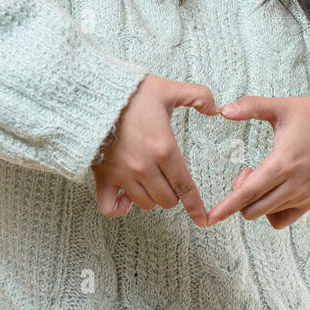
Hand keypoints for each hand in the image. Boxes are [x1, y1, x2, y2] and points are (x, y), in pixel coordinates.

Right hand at [91, 73, 221, 228]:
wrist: (94, 96)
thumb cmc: (131, 94)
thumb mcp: (168, 90)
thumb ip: (197, 96)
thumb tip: (215, 109)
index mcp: (164, 149)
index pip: (185, 187)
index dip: (195, 206)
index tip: (202, 219)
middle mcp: (145, 168)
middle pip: (167, 200)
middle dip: (173, 193)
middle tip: (169, 179)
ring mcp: (123, 175)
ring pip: (145, 204)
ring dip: (151, 197)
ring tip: (150, 182)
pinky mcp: (103, 177)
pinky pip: (110, 207)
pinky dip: (120, 207)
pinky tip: (126, 198)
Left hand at [205, 95, 309, 229]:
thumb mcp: (283, 107)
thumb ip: (252, 106)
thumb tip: (223, 110)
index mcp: (283, 163)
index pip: (248, 192)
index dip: (227, 206)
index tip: (211, 217)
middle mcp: (294, 185)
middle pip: (254, 208)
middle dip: (240, 197)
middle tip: (246, 173)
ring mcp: (305, 195)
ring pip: (268, 214)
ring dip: (256, 202)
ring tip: (262, 177)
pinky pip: (284, 219)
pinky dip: (272, 212)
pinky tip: (273, 193)